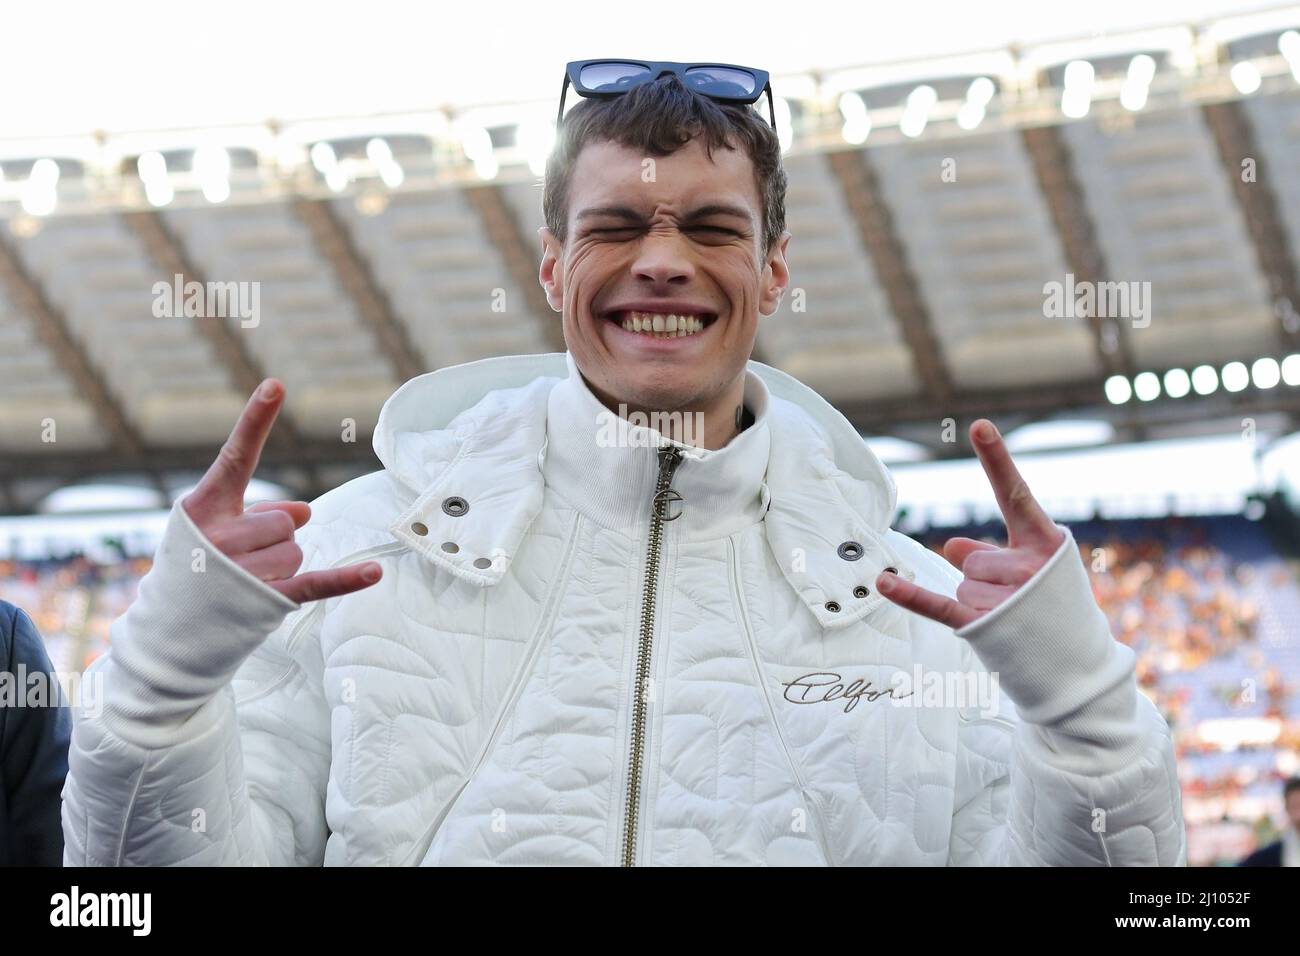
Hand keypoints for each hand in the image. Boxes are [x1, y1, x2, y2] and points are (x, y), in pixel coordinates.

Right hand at [181, 379, 381, 603]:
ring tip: (246, 583)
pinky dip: (347, 580)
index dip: (256, 420)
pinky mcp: (263, 602)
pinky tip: (375, 572)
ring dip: (281, 566)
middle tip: (240, 561)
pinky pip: (316, 584)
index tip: (276, 385)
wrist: (166, 633)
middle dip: (273, 539)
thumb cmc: (194, 570)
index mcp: (203, 507)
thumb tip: (306, 512)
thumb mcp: (214, 530)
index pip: (237, 457)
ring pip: (296, 551)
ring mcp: (240, 571)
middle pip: (284, 521)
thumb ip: (260, 511)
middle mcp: (218, 536)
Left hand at [876, 419, 1064, 630]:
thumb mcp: (1034, 569)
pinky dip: (909, 597)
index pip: (1014, 493)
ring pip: (961, 583)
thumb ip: (991, 550)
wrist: (1076, 664)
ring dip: (978, 601)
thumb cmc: (1054, 608)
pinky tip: (884, 582)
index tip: (978, 426)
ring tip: (1012, 619)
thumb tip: (951, 547)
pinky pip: (937, 605)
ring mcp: (1007, 598)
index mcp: (1044, 542)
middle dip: (985, 577)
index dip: (996, 459)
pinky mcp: (983, 626)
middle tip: (1017, 600)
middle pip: (970, 557)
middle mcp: (1029, 568)